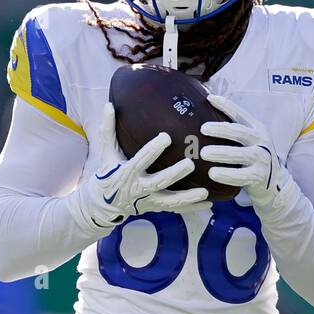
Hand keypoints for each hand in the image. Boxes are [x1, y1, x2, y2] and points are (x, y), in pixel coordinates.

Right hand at [75, 102, 208, 228]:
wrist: (105, 204)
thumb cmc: (108, 172)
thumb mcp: (106, 152)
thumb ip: (108, 129)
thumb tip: (108, 104)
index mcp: (127, 173)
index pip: (141, 160)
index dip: (153, 150)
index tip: (166, 136)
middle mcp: (139, 188)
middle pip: (159, 182)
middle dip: (174, 174)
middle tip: (190, 163)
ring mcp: (149, 200)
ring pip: (170, 201)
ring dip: (188, 197)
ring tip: (204, 191)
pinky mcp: (156, 207)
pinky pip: (176, 209)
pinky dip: (192, 207)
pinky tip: (208, 202)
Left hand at [200, 95, 283, 205]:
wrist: (273, 182)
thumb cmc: (253, 158)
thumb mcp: (249, 141)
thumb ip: (234, 130)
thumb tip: (207, 113)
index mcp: (257, 129)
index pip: (240, 114)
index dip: (226, 105)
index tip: (209, 99)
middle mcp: (261, 141)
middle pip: (239, 132)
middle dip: (220, 130)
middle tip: (203, 129)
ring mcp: (262, 159)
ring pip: (240, 154)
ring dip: (221, 153)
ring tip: (204, 153)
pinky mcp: (259, 177)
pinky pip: (241, 176)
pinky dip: (226, 174)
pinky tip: (212, 173)